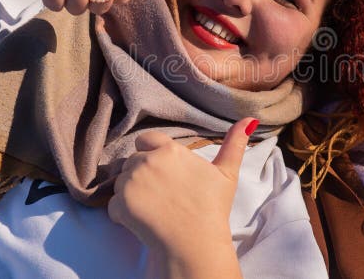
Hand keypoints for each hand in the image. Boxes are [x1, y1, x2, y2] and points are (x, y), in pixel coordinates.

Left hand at [108, 118, 258, 277]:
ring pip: (122, 181)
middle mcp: (147, 161)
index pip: (146, 139)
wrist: (195, 242)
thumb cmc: (212, 208)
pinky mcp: (120, 203)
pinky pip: (114, 204)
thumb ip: (234, 144)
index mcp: (170, 150)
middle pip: (133, 160)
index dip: (152, 153)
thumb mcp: (227, 173)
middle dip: (143, 174)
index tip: (164, 172)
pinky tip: (144, 220)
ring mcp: (131, 181)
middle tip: (163, 194)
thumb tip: (250, 119)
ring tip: (154, 207)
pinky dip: (124, 213)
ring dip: (132, 192)